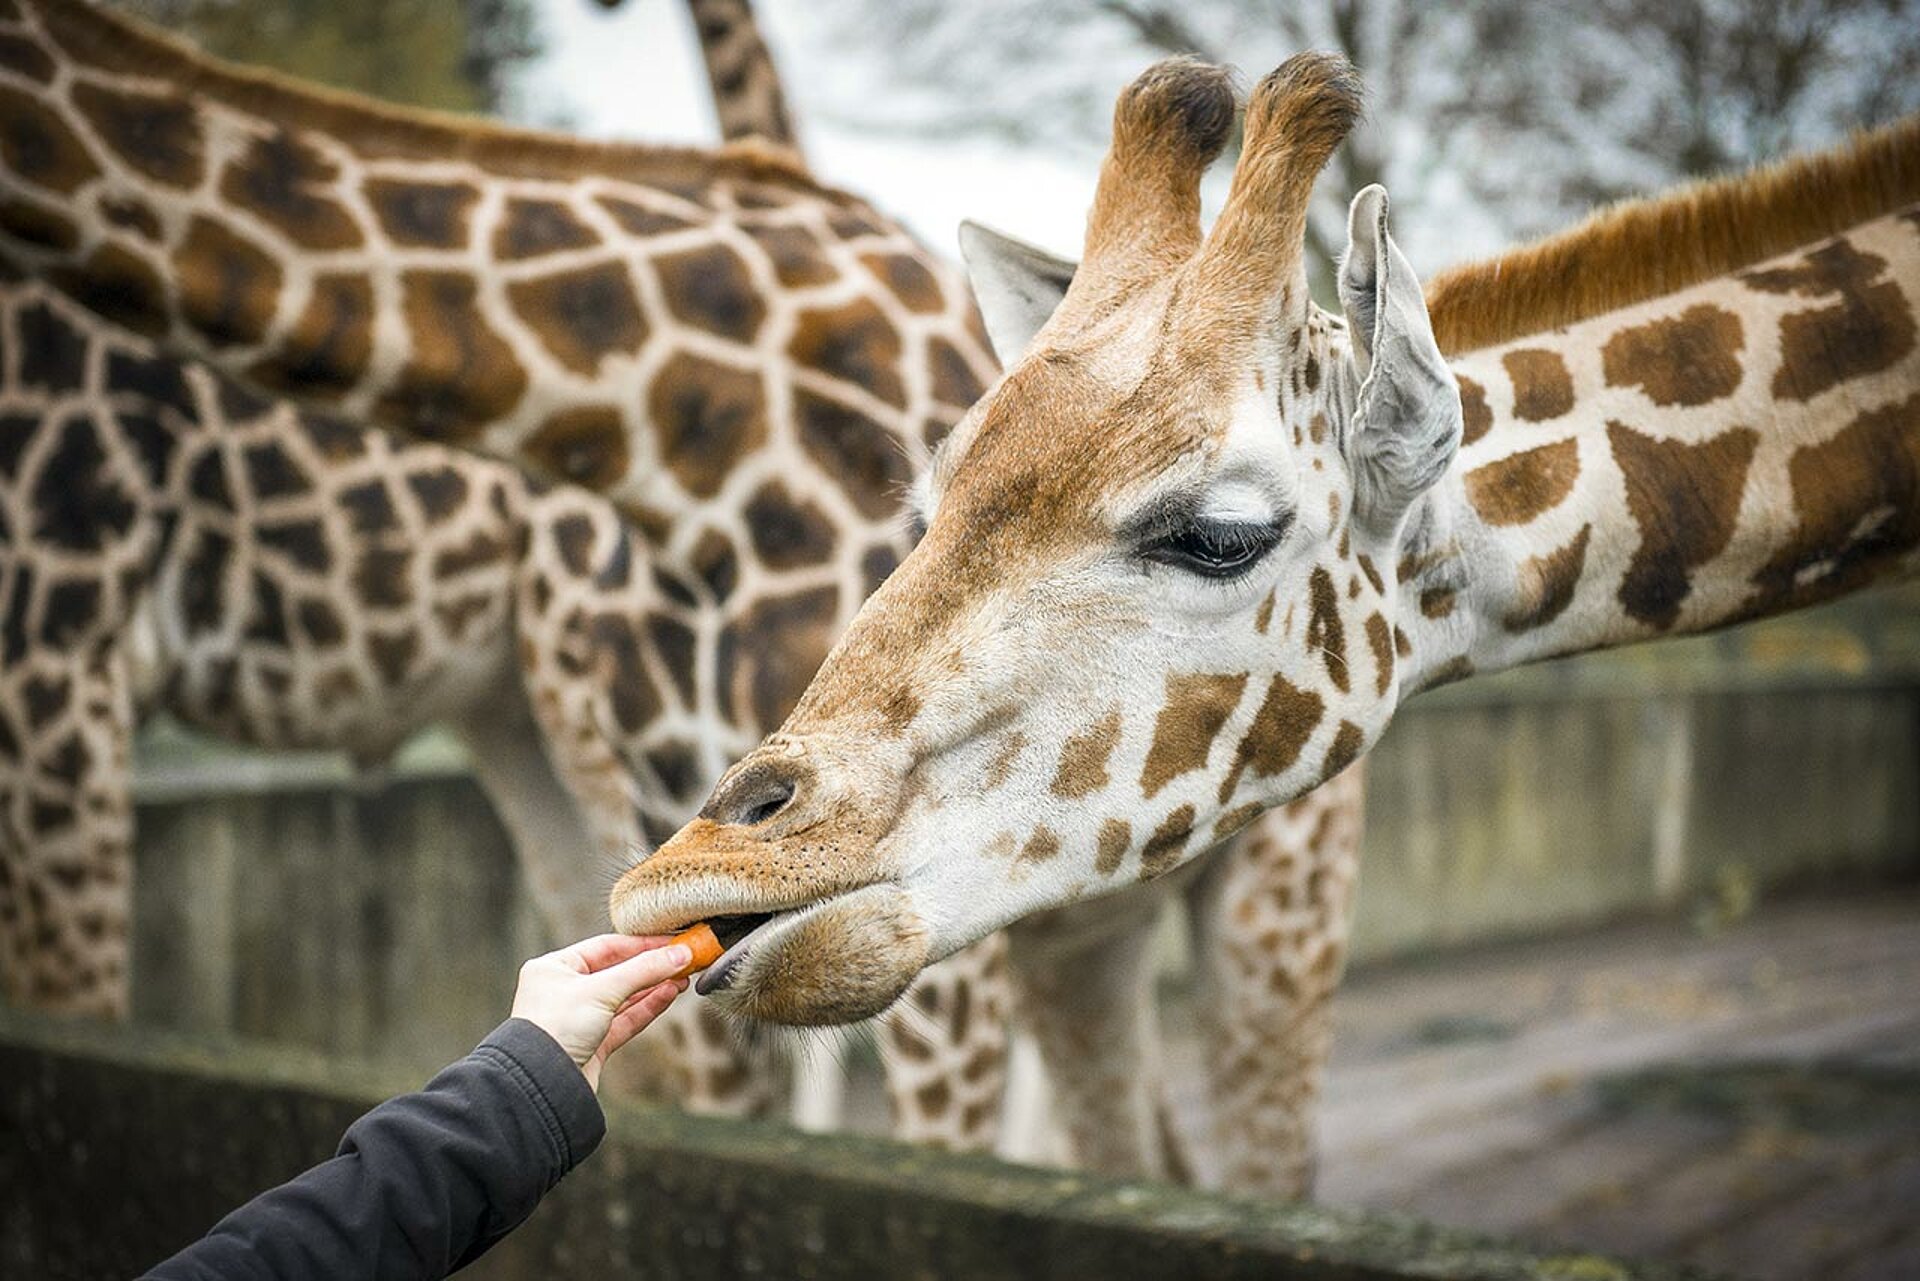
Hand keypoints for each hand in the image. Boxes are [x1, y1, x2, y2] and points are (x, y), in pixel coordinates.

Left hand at [510, 934, 690, 1091]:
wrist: (542, 1085)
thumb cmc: (555, 1028)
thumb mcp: (602, 990)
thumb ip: (643, 970)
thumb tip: (680, 954)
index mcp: (554, 967)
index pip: (606, 947)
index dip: (641, 944)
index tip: (673, 942)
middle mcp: (564, 990)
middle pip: (617, 971)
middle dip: (651, 967)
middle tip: (683, 960)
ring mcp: (579, 1019)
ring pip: (624, 997)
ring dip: (653, 987)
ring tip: (683, 977)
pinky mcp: (592, 1044)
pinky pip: (624, 1020)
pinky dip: (647, 1007)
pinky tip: (669, 994)